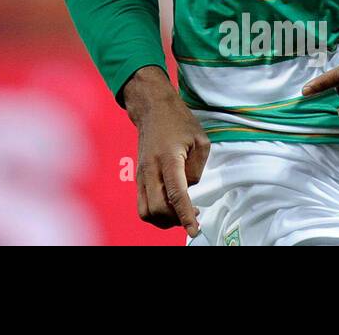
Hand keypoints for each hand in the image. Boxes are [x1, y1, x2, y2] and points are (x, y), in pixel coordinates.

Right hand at [122, 66, 207, 237]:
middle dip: (175, 219)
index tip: (194, 231)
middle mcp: (150, 169)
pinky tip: (169, 204)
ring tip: (180, 211)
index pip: (176, 194)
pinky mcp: (138, 177)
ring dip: (164, 219)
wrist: (152, 109)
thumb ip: (197, 170)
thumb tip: (188, 189)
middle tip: (192, 215)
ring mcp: (141, 174)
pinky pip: (142, 204)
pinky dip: (156, 212)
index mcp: (168, 158)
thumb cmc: (179, 122)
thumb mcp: (200, 141)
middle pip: (157, 208)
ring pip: (146, 211)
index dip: (186, 216)